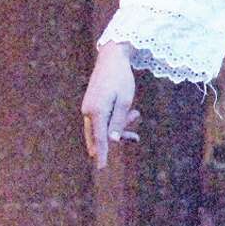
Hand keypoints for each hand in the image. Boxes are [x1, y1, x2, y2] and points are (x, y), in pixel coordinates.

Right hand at [81, 43, 139, 170]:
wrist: (111, 57)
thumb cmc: (121, 78)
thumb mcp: (125, 100)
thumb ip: (118, 121)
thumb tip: (112, 141)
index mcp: (96, 111)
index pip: (99, 139)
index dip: (102, 154)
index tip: (102, 168)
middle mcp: (88, 111)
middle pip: (100, 135)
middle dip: (117, 138)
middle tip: (135, 138)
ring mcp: (88, 108)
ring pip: (102, 127)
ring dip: (119, 126)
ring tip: (136, 115)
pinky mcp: (92, 104)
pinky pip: (102, 119)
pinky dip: (115, 119)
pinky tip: (131, 113)